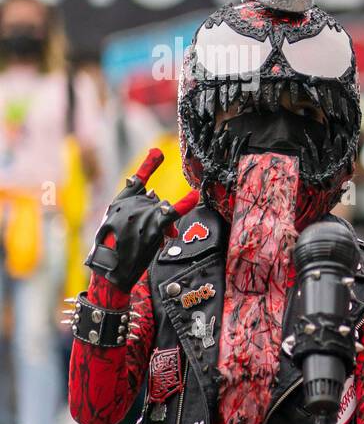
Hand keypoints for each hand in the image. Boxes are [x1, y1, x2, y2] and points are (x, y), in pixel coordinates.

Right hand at [86, 149, 198, 292]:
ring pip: (164, 209)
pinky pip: (172, 211)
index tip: (157, 152)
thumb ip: (137, 211)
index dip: (148, 166)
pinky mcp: (152, 225)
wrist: (109, 271)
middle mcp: (130, 204)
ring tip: (159, 237)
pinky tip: (195, 196)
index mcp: (119, 203)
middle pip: (156, 201)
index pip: (136, 182)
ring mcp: (141, 214)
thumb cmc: (115, 250)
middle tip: (159, 234)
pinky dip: (184, 203)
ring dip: (165, 224)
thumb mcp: (119, 226)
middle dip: (159, 215)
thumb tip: (155, 199)